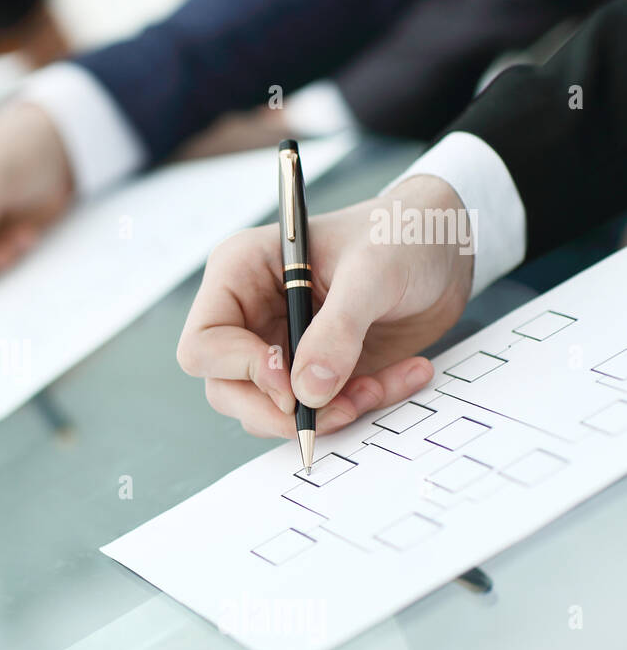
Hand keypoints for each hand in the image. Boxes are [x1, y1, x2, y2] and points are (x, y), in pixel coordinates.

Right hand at [176, 175, 475, 436]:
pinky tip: (404, 376)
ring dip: (327, 414)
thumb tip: (307, 392)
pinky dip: (360, 406)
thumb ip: (337, 331)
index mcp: (239, 275)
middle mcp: (249, 315)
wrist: (444, 247)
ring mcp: (279, 347)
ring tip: (381, 385)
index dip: (239, 371)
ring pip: (270, 411)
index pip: (203, 344)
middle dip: (280, 410)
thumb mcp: (372, 272)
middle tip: (339, 409)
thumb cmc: (399, 235)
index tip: (291, 385)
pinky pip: (318, 412)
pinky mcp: (313, 372)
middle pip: (226, 389)